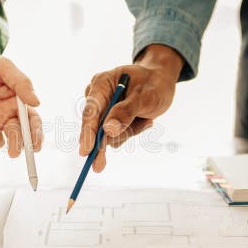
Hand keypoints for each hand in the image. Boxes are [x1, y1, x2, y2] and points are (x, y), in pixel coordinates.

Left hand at [0, 53, 42, 156]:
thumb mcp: (2, 66)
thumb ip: (20, 82)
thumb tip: (37, 102)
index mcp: (16, 103)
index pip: (32, 122)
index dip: (36, 134)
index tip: (35, 145)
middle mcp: (5, 116)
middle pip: (17, 136)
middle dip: (18, 145)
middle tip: (14, 150)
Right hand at [79, 44, 183, 171]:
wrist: (161, 82)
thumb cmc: (154, 84)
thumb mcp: (145, 96)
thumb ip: (126, 112)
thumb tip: (108, 130)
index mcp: (101, 84)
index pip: (91, 110)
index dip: (88, 131)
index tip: (86, 150)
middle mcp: (98, 96)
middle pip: (93, 126)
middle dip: (101, 144)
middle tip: (99, 166)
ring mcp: (103, 109)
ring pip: (107, 134)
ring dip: (127, 133)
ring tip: (147, 120)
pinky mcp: (110, 120)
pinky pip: (115, 135)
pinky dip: (131, 132)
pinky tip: (144, 121)